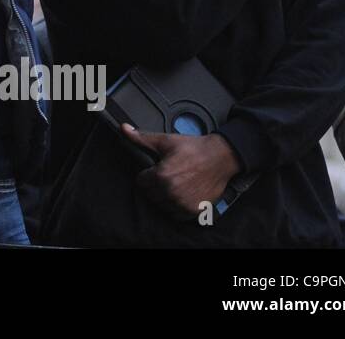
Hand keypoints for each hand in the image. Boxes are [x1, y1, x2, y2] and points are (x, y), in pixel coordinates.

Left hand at [123, 124, 241, 218]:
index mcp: (161, 176)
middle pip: (150, 194)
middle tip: (166, 175)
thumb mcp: (165, 141)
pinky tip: (181, 194)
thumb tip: (124, 128)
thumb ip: (142, 138)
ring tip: (175, 183)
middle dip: (154, 185)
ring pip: (162, 205)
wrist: (220, 156)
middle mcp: (171, 192)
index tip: (154, 170)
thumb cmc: (193, 148)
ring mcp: (183, 203)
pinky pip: (176, 215)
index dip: (146, 174)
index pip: (140, 182)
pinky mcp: (194, 210)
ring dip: (165, 197)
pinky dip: (176, 207)